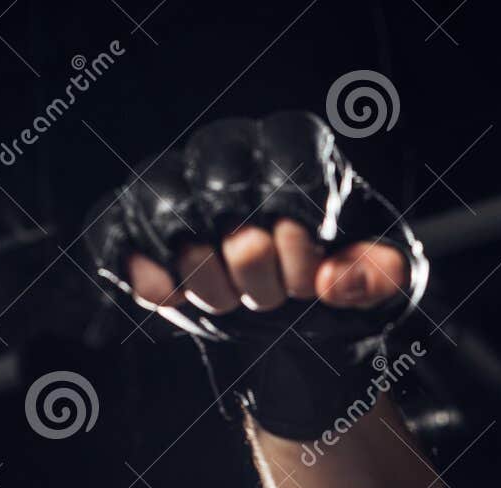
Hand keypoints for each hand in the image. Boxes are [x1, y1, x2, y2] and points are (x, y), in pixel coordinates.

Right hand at [83, 111, 427, 436]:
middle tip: (272, 299)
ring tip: (228, 304)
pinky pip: (110, 230)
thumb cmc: (342, 283)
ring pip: (164, 202)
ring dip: (201, 272)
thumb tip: (338, 278)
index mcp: (298, 151)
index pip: (289, 156)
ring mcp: (178, 186)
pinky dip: (140, 271)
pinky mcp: (134, 226)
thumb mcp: (389, 284)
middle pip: (223, 182)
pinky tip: (170, 299)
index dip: (300, 223)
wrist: (296, 324)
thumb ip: (385, 275)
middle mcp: (231, 152)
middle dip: (251, 258)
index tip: (312, 276)